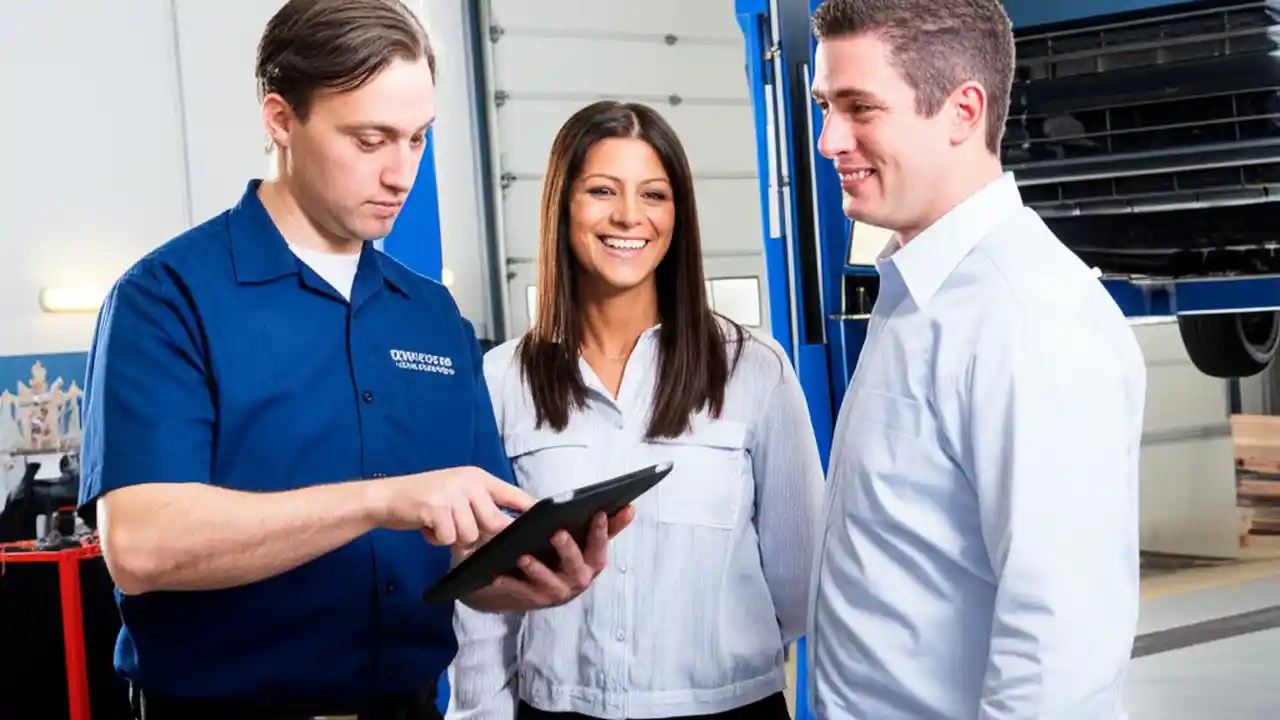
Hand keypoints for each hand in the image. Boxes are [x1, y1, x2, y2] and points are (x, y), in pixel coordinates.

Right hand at [371, 467, 534, 545]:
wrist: (385, 497)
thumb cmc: (424, 500)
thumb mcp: (456, 494)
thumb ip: (479, 505)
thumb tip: (503, 527)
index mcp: (477, 477)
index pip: (513, 494)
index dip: (530, 510)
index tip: (548, 523)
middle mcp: (468, 481)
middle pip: (494, 523)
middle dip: (477, 533)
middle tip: (454, 526)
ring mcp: (452, 493)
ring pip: (470, 535)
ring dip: (452, 537)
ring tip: (437, 522)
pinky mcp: (435, 507)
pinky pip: (449, 538)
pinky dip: (436, 539)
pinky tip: (426, 526)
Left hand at [460, 505, 635, 611]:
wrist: (523, 582)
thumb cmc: (556, 551)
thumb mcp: (577, 537)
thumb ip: (600, 524)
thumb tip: (628, 508)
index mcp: (591, 562)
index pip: (601, 545)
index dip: (606, 530)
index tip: (603, 511)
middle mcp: (579, 579)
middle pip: (578, 566)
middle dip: (569, 550)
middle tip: (557, 533)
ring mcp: (557, 593)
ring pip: (549, 583)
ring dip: (538, 570)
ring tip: (523, 557)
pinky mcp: (533, 601)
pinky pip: (521, 592)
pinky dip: (509, 583)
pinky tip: (496, 574)